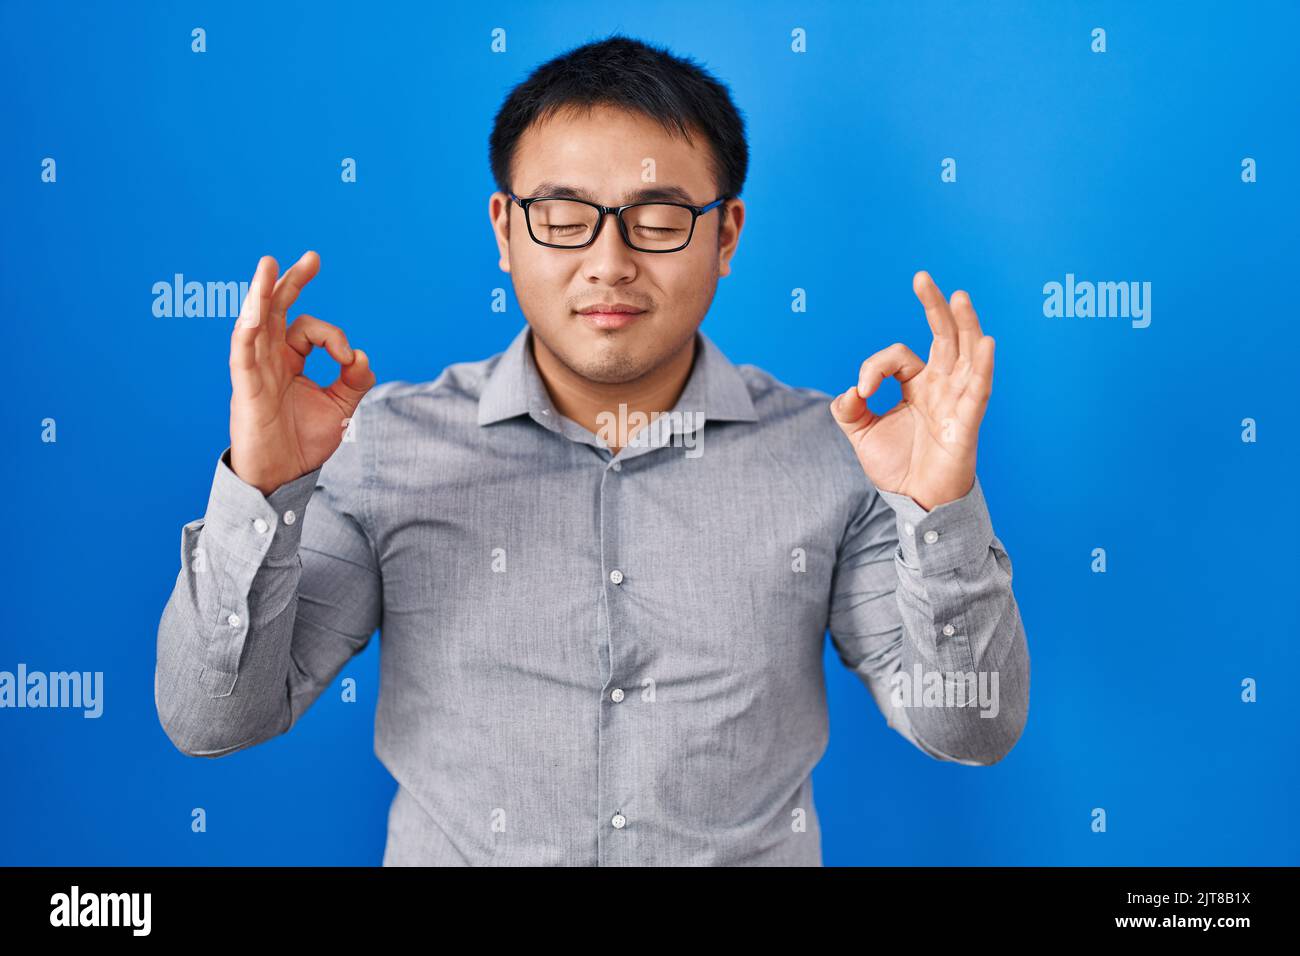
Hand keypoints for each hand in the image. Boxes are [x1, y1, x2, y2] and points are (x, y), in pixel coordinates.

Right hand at [228, 252, 375, 494]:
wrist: (284, 477)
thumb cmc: (304, 443)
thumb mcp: (341, 407)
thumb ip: (355, 380)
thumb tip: (361, 355)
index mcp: (289, 361)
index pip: (309, 330)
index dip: (334, 338)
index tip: (348, 360)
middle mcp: (269, 359)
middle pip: (275, 310)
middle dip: (292, 283)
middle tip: (312, 258)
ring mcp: (255, 371)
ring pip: (254, 323)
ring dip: (261, 293)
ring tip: (268, 264)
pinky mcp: (246, 388)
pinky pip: (242, 354)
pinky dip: (247, 330)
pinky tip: (254, 310)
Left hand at [830, 271, 993, 511]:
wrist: (916, 503)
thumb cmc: (899, 467)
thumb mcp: (862, 435)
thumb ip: (848, 410)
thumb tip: (847, 392)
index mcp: (918, 385)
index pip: (898, 356)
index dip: (875, 367)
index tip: (861, 392)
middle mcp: (941, 386)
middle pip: (943, 337)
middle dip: (934, 307)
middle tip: (921, 277)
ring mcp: (957, 401)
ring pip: (966, 354)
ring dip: (964, 324)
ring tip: (959, 296)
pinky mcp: (967, 423)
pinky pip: (979, 390)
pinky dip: (983, 366)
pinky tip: (985, 342)